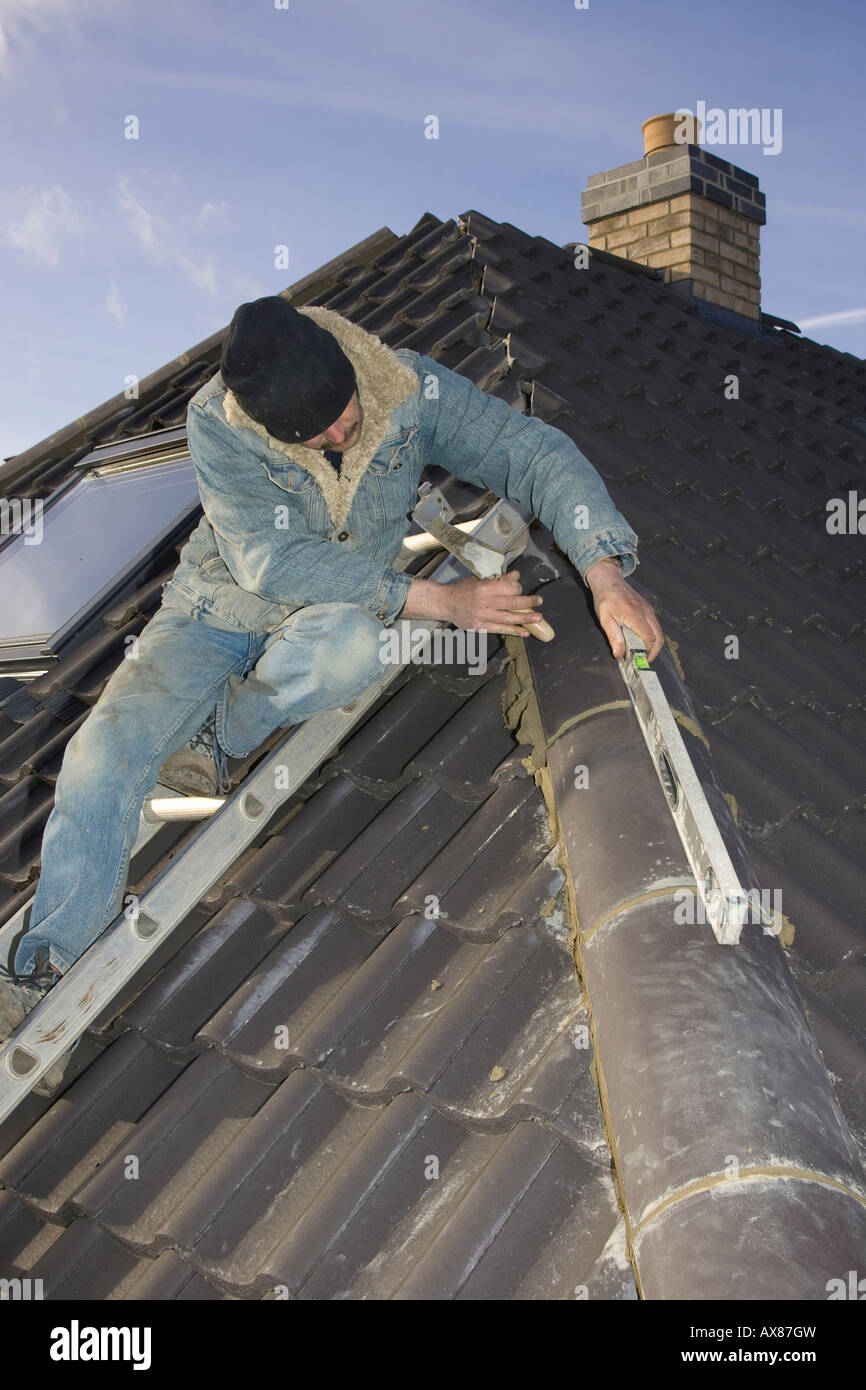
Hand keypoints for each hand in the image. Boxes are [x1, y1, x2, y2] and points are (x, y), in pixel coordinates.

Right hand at [403, 570, 544, 635]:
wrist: (445, 603)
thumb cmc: (463, 590)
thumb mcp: (480, 580)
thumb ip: (499, 579)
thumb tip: (517, 575)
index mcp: (484, 587)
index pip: (508, 588)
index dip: (518, 588)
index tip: (520, 590)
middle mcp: (484, 601)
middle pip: (511, 602)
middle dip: (528, 602)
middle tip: (540, 602)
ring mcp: (482, 616)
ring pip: (508, 617)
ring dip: (525, 618)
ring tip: (538, 618)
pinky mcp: (480, 627)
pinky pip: (501, 629)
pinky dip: (514, 631)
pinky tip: (525, 632)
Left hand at [585, 558, 663, 661]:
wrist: (609, 581)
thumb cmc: (605, 599)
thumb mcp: (605, 620)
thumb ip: (614, 638)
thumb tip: (619, 654)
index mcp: (635, 615)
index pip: (649, 638)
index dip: (647, 652)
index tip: (640, 661)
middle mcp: (646, 613)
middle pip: (659, 637)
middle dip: (653, 652)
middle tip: (643, 661)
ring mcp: (649, 610)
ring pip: (659, 632)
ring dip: (654, 645)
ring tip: (642, 653)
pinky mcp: (648, 610)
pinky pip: (655, 626)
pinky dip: (652, 636)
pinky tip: (642, 641)